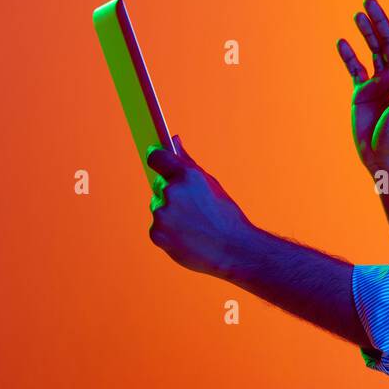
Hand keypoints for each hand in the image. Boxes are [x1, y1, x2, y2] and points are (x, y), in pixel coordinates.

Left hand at [147, 136, 254, 277]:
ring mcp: (162, 213)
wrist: (233, 249)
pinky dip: (168, 231)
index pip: (156, 156)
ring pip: (158, 207)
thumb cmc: (225, 214)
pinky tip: (187, 236)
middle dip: (171, 193)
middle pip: (159, 185)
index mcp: (187, 175)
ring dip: (170, 213)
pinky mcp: (156, 233)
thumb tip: (174, 140)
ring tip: (194, 225)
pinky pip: (158, 227)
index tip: (155, 158)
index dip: (156, 157)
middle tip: (192, 207)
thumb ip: (187, 162)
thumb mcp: (211, 184)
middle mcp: (172, 192)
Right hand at [336, 0, 388, 172]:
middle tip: (369, 2)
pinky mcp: (363, 93)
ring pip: (373, 51)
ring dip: (366, 33)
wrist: (382, 157)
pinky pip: (355, 68)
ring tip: (358, 15)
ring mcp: (379, 84)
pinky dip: (349, 55)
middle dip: (381, 22)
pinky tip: (342, 42)